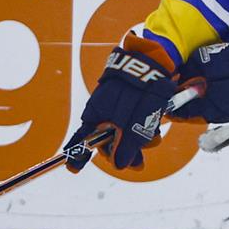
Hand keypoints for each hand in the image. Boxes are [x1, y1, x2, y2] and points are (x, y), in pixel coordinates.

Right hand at [65, 32, 175, 171]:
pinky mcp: (128, 103)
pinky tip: (155, 125)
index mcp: (96, 116)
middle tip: (139, 163)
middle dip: (125, 153)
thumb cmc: (141, 91)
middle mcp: (102, 113)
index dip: (78, 155)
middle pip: (109, 142)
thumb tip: (118, 165)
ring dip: (139, 139)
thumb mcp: (137, 122)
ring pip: (125, 133)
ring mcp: (115, 107)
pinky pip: (134, 122)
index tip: (73, 168)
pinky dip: (143, 127)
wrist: (152, 61)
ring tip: (154, 134)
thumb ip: (128, 143)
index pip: (82, 140)